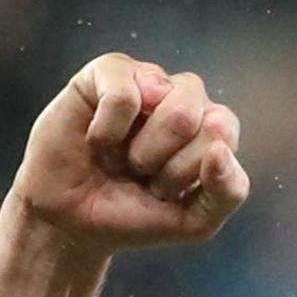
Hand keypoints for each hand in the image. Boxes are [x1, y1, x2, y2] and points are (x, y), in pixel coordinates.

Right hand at [14, 54, 248, 255]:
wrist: (68, 224)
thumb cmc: (131, 215)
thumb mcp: (193, 223)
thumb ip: (228, 192)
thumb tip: (222, 149)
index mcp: (209, 127)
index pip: (224, 133)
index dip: (190, 172)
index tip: (164, 191)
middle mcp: (181, 96)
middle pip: (197, 117)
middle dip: (166, 164)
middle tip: (140, 175)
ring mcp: (146, 79)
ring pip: (171, 101)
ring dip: (142, 149)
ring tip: (119, 159)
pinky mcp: (107, 73)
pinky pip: (124, 93)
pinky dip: (108, 130)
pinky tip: (96, 141)